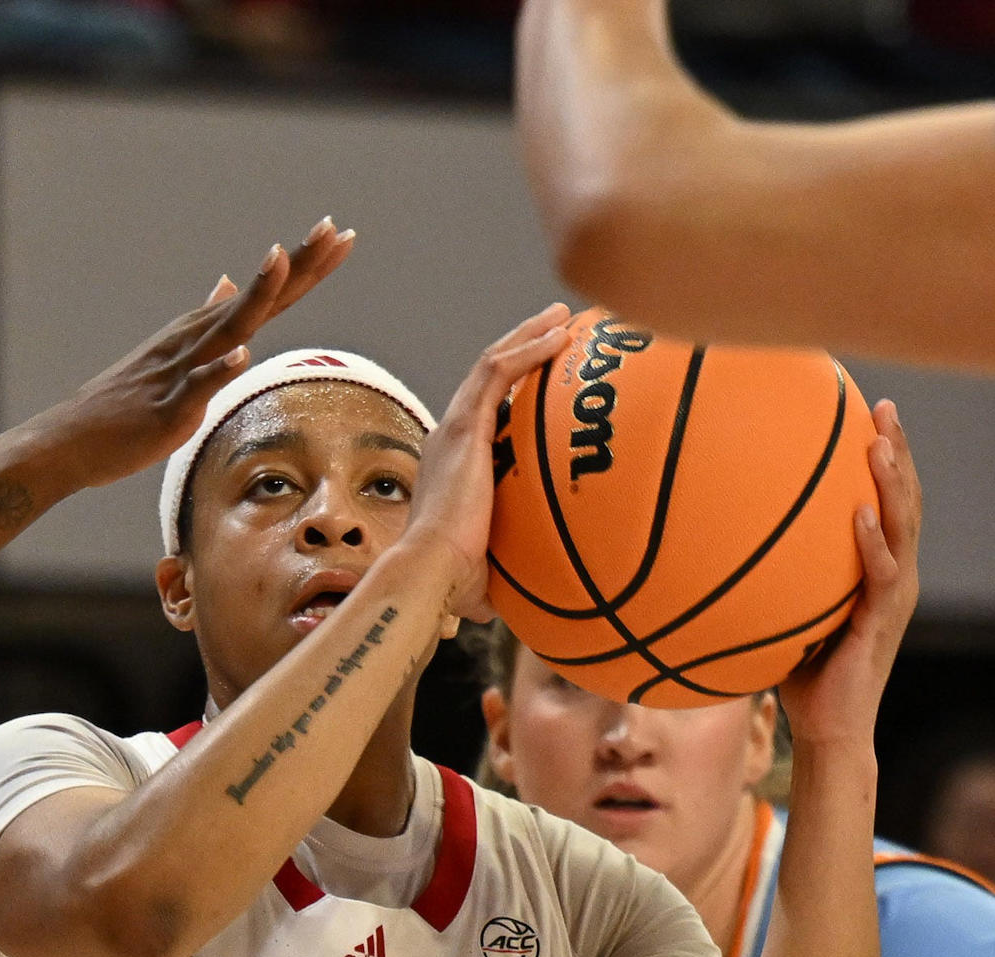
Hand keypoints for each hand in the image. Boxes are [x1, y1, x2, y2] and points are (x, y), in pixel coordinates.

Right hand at [23, 223, 361, 494]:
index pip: (267, 293)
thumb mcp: (176, 355)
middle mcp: (196, 340)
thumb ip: (207, 319)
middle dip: (297, 264)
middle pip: (258, 298)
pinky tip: (241, 353)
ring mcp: (182, 370)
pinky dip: (219, 368)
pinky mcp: (169, 408)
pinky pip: (197, 385)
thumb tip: (228, 282)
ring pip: (228, 328)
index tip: (340, 234)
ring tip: (283, 258)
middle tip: (333, 229)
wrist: (74, 439)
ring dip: (257, 294)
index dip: (305, 265)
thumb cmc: (129, 404)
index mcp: (205, 332)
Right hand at [407, 304, 585, 610]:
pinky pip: (498, 371)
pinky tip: (560, 336)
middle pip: (488, 376)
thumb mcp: (489, 569)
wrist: (431, 572)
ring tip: (563, 317)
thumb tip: (528, 600)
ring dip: (528, 334)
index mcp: (453, 465)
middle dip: (523, 345)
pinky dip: (529, 349)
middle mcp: (449, 437)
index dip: (513, 390)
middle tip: (558, 327)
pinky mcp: (464, 425)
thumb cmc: (454, 583)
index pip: (484, 413)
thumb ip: (508, 570)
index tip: (544, 381)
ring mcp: (455, 427)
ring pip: (493, 362)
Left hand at [773, 399, 921, 766]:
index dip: (884, 459)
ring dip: (893, 482)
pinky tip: (856, 513)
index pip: (886, 502)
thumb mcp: (783, 614)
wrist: (828, 730)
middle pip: (904, 500)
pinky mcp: (882, 622)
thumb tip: (712, 546)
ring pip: (903, 526)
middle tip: (884, 407)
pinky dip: (871, 541)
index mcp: (878, 569)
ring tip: (880, 442)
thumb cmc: (803, 676)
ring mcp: (894, 597)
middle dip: (897, 450)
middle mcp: (895, 575)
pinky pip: (881, 574)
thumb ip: (768, 579)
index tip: (869, 414)